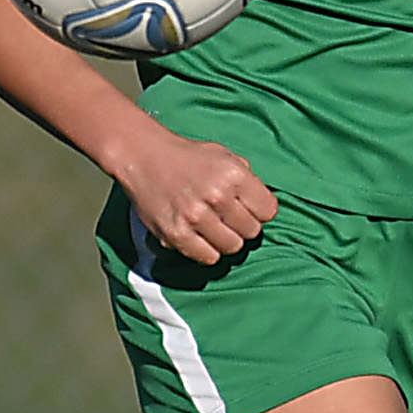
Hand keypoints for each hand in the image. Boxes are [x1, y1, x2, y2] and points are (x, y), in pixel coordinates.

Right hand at [115, 125, 278, 265]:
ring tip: (214, 226)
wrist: (143, 156)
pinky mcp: (176, 234)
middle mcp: (217, 195)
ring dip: (226, 239)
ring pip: (232, 247)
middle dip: (243, 225)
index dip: (260, 210)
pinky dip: (207, 250)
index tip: (248, 207)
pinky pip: (208, 257)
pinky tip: (201, 236)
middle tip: (228, 216)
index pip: (268, 211)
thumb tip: (263, 206)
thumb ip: (247, 178)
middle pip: (252, 231)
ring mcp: (196, 217)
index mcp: (233, 174)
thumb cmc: (186, 156)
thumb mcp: (224, 155)